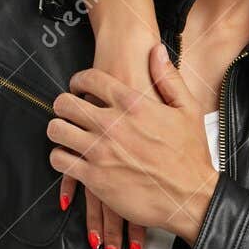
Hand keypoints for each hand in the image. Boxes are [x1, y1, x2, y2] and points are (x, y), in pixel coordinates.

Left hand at [48, 43, 218, 243]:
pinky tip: (68, 157)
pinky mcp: (94, 178)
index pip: (89, 79)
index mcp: (132, 104)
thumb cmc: (191, 155)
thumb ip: (168, 77)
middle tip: (67, 110)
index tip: (78, 86)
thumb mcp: (188, 109)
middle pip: (65, 103)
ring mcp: (100, 151)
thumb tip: (155, 51)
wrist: (191, 197)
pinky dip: (59, 157)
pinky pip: (60, 160)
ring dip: (58, 129)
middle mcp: (112, 125)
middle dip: (63, 104)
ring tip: (64, 132)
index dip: (79, 80)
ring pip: (57, 130)